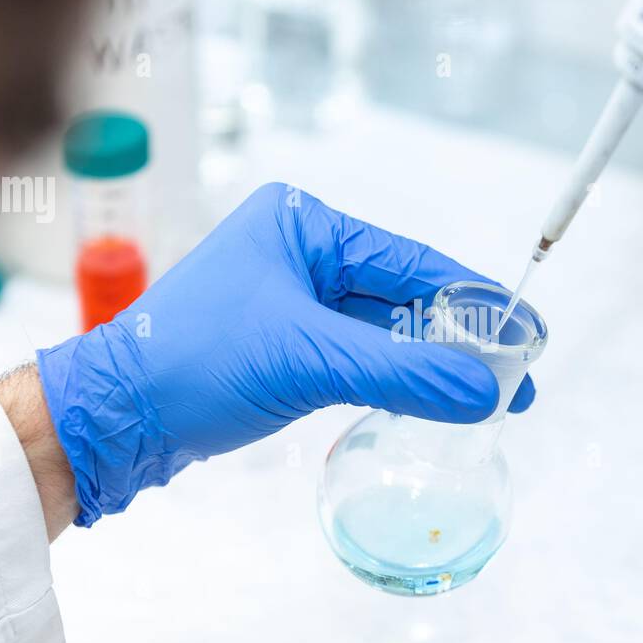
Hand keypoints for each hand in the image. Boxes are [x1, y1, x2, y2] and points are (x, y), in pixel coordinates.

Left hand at [37, 183, 534, 526]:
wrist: (114, 416)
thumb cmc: (195, 362)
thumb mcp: (310, 360)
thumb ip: (404, 374)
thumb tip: (487, 392)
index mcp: (305, 226)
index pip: (411, 262)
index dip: (475, 300)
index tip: (527, 332)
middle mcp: (301, 253)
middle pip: (403, 296)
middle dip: (459, 340)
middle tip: (517, 378)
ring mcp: (291, 301)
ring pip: (382, 332)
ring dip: (429, 365)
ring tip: (489, 399)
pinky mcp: (282, 345)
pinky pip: (357, 357)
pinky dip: (395, 380)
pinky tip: (433, 401)